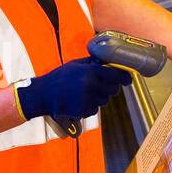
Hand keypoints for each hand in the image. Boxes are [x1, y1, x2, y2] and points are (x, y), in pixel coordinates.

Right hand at [17, 57, 131, 121]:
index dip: (123, 77)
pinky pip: (96, 108)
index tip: (127, 79)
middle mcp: (92, 85)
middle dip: (110, 87)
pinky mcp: (85, 111)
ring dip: (100, 97)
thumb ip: (93, 63)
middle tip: (100, 85)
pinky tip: (80, 101)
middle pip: (113, 89)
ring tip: (85, 93)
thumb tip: (108, 62)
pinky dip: (91, 106)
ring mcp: (89, 99)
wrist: (44, 95)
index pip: (115, 75)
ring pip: (105, 100)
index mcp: (90, 71)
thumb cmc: (59, 78)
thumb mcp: (75, 64)